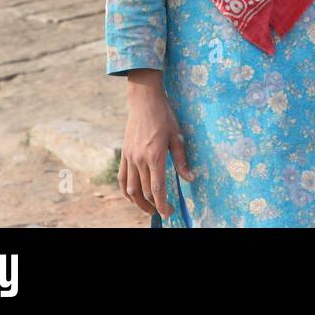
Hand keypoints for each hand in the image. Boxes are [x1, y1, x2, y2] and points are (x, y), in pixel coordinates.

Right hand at [119, 70, 192, 218]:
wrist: (144, 101)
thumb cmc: (165, 116)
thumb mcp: (178, 136)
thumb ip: (182, 160)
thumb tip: (191, 178)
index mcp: (155, 156)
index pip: (157, 188)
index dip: (162, 204)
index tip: (168, 213)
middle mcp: (139, 160)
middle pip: (144, 191)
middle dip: (153, 205)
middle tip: (163, 211)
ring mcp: (129, 158)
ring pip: (130, 189)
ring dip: (138, 202)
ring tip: (149, 208)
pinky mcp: (124, 154)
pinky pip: (122, 178)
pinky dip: (126, 191)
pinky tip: (133, 196)